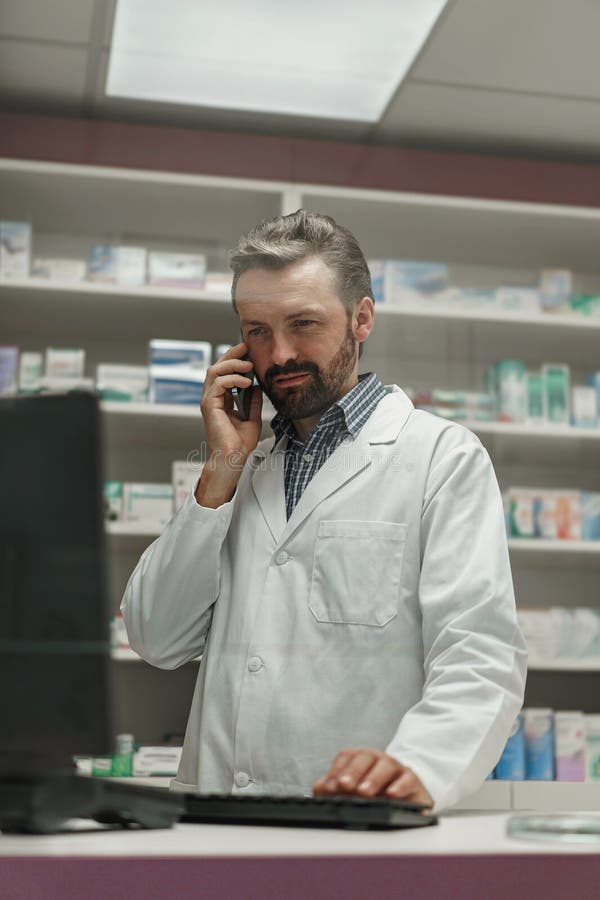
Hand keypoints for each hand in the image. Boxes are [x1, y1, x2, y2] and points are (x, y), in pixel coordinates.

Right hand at [200, 341, 262, 458]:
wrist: (234, 457)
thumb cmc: (240, 443)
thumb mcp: (253, 417)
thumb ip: (254, 401)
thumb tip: (259, 386)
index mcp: (221, 399)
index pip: (224, 373)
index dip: (234, 360)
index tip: (248, 352)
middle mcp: (212, 398)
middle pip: (216, 367)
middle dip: (231, 355)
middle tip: (246, 348)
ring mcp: (209, 401)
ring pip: (214, 371)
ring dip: (232, 365)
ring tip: (248, 365)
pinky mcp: (209, 406)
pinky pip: (218, 384)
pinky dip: (232, 379)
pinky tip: (246, 382)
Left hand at [312, 749, 432, 809]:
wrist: (407, 800)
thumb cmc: (375, 794)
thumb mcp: (352, 792)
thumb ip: (333, 789)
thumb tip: (320, 787)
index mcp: (361, 760)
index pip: (347, 757)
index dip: (337, 770)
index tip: (330, 788)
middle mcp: (378, 760)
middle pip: (365, 756)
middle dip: (353, 771)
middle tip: (345, 787)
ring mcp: (396, 769)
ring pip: (386, 764)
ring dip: (373, 778)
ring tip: (364, 792)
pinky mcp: (413, 782)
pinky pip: (409, 778)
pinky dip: (400, 785)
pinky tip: (391, 794)